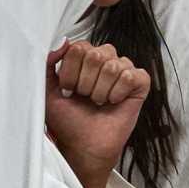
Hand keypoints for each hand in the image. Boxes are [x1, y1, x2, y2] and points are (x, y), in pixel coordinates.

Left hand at [45, 38, 149, 187]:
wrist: (84, 146)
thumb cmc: (68, 120)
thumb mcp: (49, 91)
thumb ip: (48, 63)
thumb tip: (63, 40)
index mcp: (84, 58)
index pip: (78, 48)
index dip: (70, 72)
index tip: (68, 90)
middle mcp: (105, 60)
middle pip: (96, 54)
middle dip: (85, 82)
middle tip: (84, 98)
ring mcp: (124, 70)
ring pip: (113, 66)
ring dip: (100, 91)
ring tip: (98, 102)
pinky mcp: (140, 83)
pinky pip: (131, 76)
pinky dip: (118, 92)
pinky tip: (114, 102)